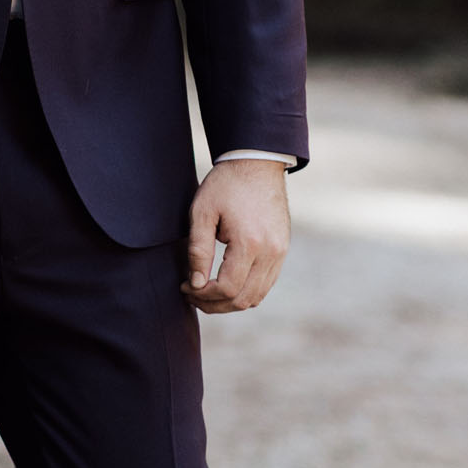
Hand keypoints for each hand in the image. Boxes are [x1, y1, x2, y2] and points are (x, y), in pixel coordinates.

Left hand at [182, 161, 289, 313]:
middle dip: (213, 304)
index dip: (202, 295)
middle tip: (192, 295)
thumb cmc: (226, 184)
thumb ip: (198, 250)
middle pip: (242, 299)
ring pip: (256, 296)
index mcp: (250, 243)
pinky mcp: (282, 250)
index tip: (185, 286)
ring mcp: (280, 253)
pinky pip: (265, 284)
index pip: (226, 288)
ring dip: (230, 302)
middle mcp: (271, 252)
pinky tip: (226, 283)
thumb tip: (196, 284)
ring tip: (206, 292)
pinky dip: (245, 291)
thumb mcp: (202, 212)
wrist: (257, 163)